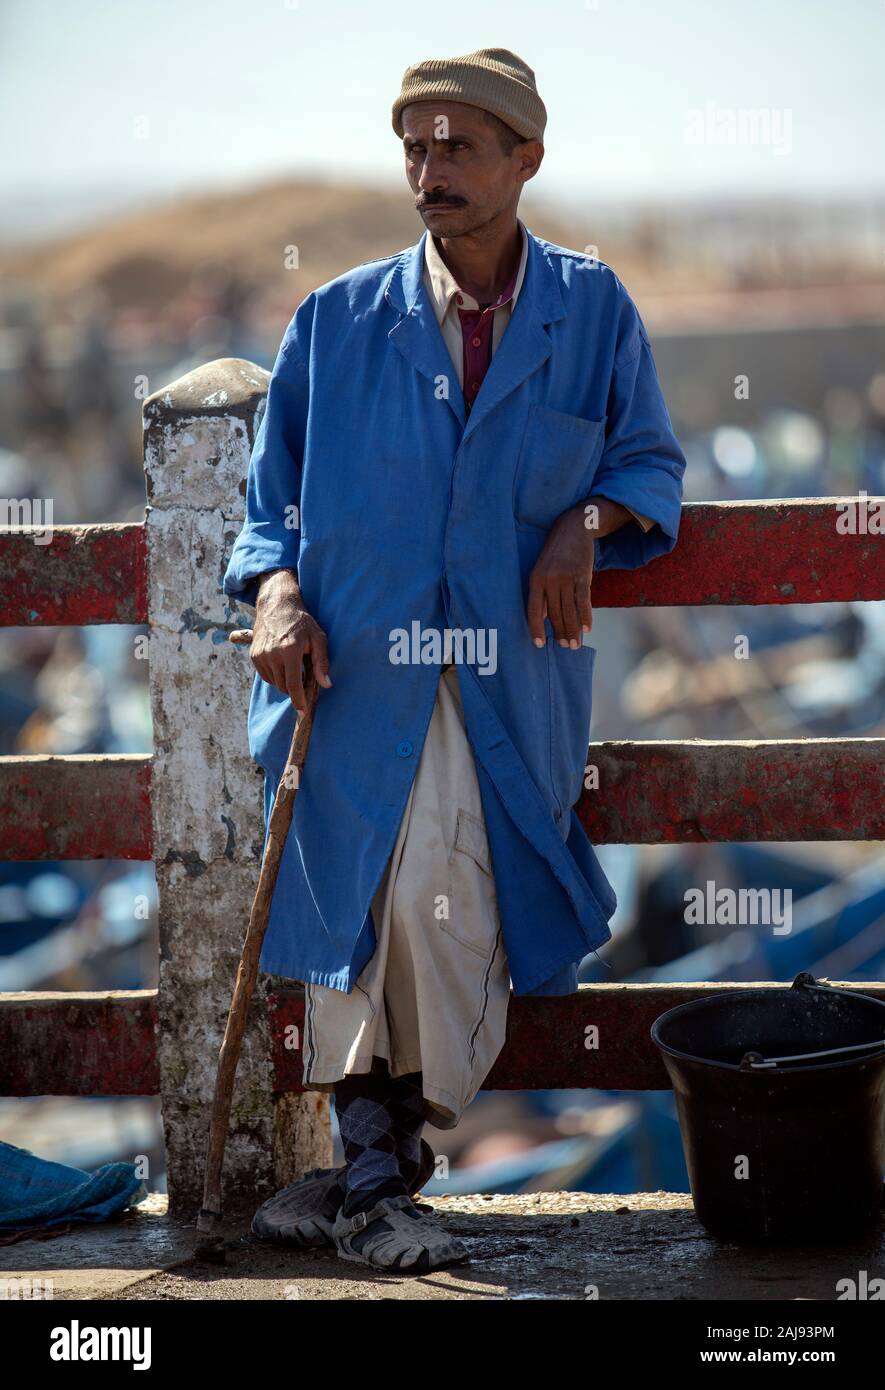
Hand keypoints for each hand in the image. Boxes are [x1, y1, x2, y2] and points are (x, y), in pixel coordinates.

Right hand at [250, 569, 330, 713]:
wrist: (277, 606)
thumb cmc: (302, 622)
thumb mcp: (318, 638)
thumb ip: (322, 662)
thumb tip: (326, 684)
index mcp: (290, 650)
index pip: (293, 684)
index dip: (299, 700)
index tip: (303, 711)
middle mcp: (272, 654)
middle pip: (283, 686)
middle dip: (294, 687)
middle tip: (303, 673)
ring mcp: (260, 655)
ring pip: (274, 682)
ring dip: (284, 680)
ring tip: (293, 663)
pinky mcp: (254, 655)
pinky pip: (266, 676)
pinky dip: (275, 674)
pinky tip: (282, 661)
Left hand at [526, 496, 630, 648]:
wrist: (573, 528)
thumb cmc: (555, 553)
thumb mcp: (541, 570)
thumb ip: (541, 594)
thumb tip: (542, 618)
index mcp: (535, 579)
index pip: (533, 610)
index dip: (536, 628)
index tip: (539, 644)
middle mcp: (550, 580)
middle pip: (555, 613)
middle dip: (561, 632)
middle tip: (566, 646)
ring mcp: (567, 578)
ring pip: (569, 610)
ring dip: (573, 629)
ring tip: (576, 643)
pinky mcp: (583, 576)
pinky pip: (584, 601)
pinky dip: (586, 617)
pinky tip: (587, 628)